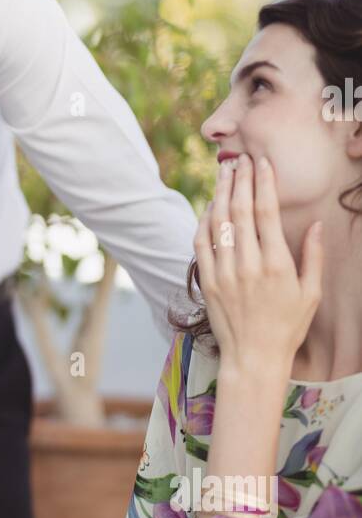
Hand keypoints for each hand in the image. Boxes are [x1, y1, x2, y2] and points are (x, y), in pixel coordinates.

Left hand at [193, 153, 322, 372]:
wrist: (254, 358)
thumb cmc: (287, 327)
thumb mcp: (311, 294)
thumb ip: (313, 257)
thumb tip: (315, 224)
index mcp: (276, 265)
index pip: (267, 213)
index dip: (263, 183)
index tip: (262, 162)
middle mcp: (248, 266)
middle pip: (240, 211)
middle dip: (240, 180)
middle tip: (240, 159)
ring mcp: (224, 274)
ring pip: (218, 223)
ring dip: (221, 194)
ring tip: (224, 173)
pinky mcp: (207, 282)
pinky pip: (201, 244)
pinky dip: (204, 221)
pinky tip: (211, 206)